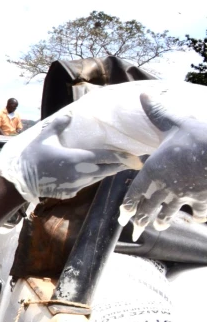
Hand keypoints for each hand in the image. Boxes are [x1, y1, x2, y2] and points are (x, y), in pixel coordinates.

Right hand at [5, 114, 137, 201]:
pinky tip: (92, 172)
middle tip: (133, 161)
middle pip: (109, 169)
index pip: (108, 157)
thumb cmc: (33, 157)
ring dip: (108, 171)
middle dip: (120, 165)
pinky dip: (93, 177)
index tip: (136, 156)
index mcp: (78, 158)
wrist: (21, 181)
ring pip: (100, 177)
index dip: (124, 157)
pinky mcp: (72, 192)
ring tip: (115, 165)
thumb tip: (69, 115)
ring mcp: (78, 185)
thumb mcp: (44, 137)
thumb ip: (59, 125)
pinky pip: (88, 183)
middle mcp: (82, 173)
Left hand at [120, 94, 206, 232]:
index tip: (124, 213)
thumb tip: (143, 94)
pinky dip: (197, 216)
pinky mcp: (204, 200)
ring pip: (170, 212)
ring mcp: (185, 196)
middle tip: (136, 227)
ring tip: (158, 225)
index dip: (129, 204)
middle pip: (149, 206)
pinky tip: (196, 219)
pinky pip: (198, 212)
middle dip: (142, 217)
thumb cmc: (198, 136)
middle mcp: (165, 187)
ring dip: (164, 219)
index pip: (135, 192)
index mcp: (153, 170)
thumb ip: (157, 112)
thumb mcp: (175, 122)